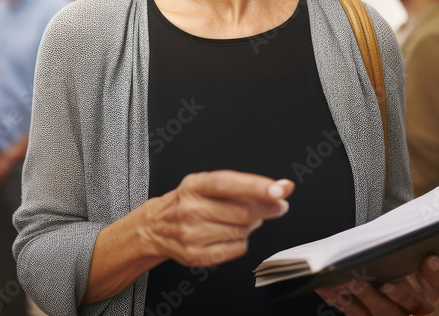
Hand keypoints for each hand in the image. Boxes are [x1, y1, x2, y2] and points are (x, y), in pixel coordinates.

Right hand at [143, 171, 293, 267]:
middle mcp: (190, 208)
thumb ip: (243, 185)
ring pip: (242, 231)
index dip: (255, 186)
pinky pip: (237, 249)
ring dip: (250, 225)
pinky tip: (228, 234)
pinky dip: (241, 241)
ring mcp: (192, 234)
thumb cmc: (188, 202)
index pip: (228, 183)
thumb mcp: (207, 184)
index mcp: (194, 185)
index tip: (279, 189)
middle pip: (243, 212)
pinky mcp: (196, 255)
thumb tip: (282, 189)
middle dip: (266, 208)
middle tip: (275, 205)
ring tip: (237, 219)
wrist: (156, 226)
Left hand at [316, 254, 438, 314]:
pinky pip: (348, 310)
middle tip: (355, 281)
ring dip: (347, 298)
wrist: (416, 285)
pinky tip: (324, 286)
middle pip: (385, 311)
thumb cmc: (426, 277)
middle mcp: (403, 315)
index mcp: (425, 303)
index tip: (388, 285)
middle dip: (369, 297)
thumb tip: (432, 262)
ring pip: (363, 313)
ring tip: (335, 282)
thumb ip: (438, 268)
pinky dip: (335, 298)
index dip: (402, 294)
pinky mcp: (364, 315)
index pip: (416, 301)